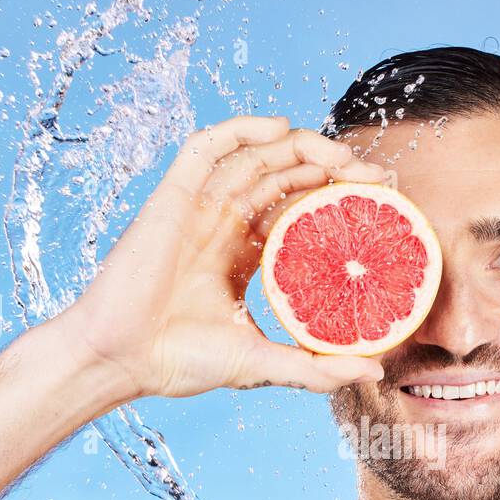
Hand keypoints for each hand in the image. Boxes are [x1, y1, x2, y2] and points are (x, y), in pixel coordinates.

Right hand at [56, 114, 388, 398]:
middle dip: (329, 169)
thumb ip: (315, 367)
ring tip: (341, 158)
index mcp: (243, 255)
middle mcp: (222, 224)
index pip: (297, 212)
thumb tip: (374, 370)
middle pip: (282, 177)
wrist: (122, 358)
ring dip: (299, 147)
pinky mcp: (172, 196)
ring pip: (253, 157)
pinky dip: (241, 130)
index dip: (334, 200)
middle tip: (373, 178)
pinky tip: (280, 129)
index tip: (377, 203)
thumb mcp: (262, 363)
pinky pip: (206, 148)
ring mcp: (198, 207)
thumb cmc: (181, 361)